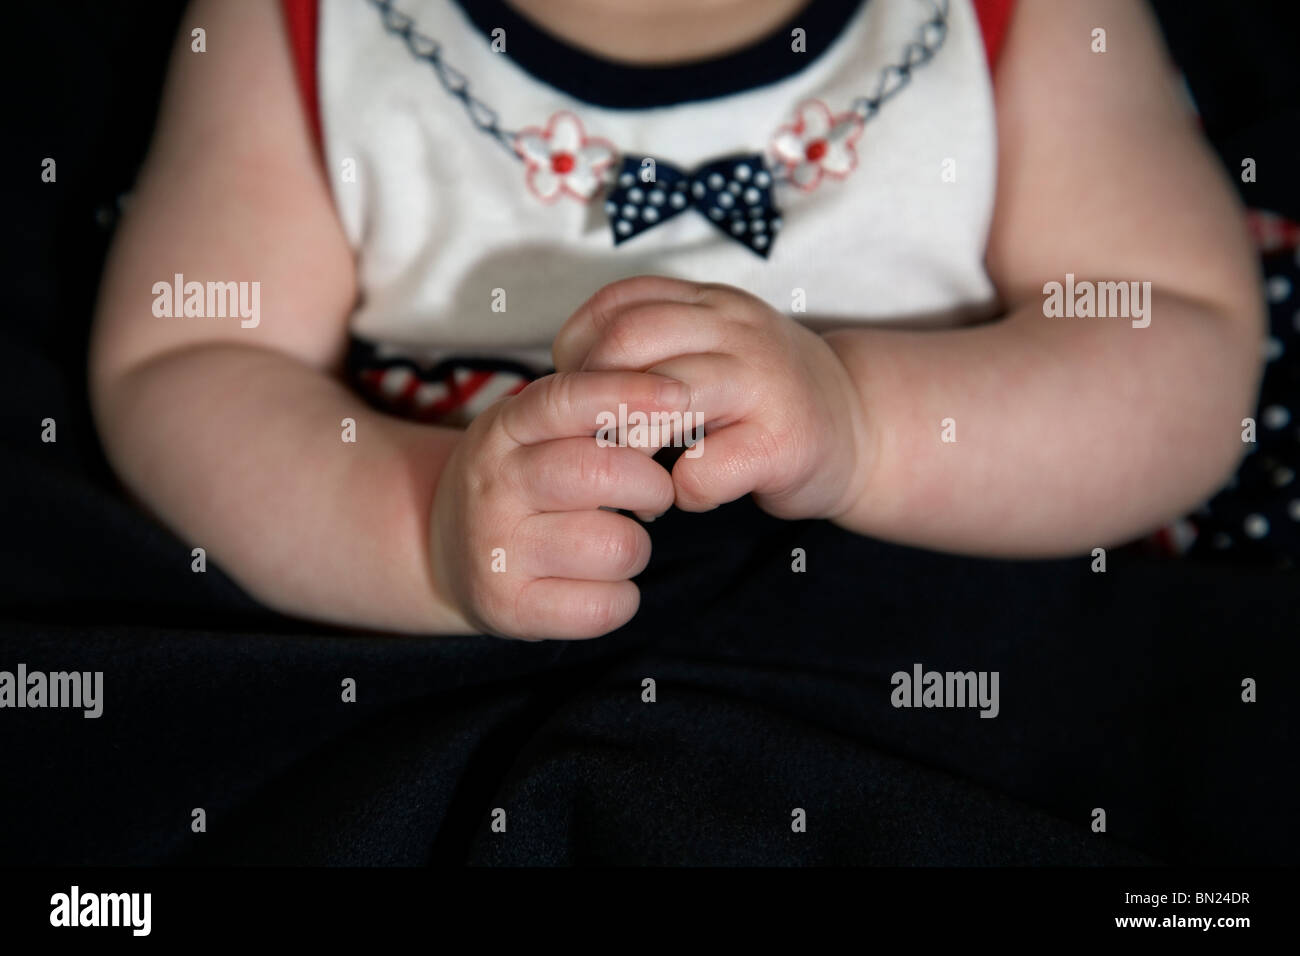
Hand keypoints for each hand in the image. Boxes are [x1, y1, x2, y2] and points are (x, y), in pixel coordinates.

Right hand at [429, 370, 686, 639]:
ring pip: (614, 546)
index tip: (679, 396)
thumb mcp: (533, 432)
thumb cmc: (518, 483)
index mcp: (502, 430)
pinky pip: (603, 606)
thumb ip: (589, 414)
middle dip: (652, 486)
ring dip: (636, 547)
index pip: (564, 401)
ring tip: (616, 543)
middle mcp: (493, 486)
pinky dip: (621, 598)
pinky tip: (604, 584)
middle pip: (600, 474)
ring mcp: (496, 551)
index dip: (626, 394)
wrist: (443, 551)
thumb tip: (668, 402)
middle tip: (651, 496)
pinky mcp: (509, 608)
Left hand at [553, 276, 866, 519]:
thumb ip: (652, 349)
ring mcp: (764, 381)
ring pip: (663, 398)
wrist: (863, 426)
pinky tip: (687, 494)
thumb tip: (565, 386)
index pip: (617, 304)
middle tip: (590, 443)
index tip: (577, 397)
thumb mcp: (711, 349)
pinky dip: (681, 490)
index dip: (579, 351)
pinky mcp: (785, 442)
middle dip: (592, 399)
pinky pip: (705, 467)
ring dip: (629, 445)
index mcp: (710, 303)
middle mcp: (736, 329)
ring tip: (627, 475)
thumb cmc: (764, 398)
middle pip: (629, 342)